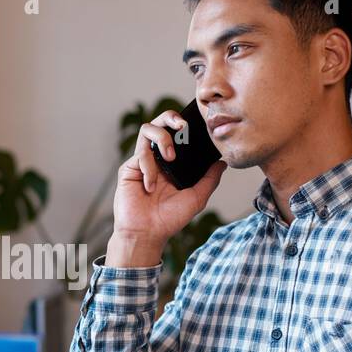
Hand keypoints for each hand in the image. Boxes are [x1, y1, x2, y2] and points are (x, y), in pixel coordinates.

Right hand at [106, 109, 226, 266]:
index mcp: (173, 163)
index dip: (185, 125)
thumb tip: (223, 162)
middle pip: (160, 123)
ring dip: (161, 139)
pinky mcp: (129, 168)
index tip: (198, 126)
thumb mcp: (196, 198)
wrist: (147, 234)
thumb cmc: (169, 219)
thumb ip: (209, 179)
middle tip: (182, 126)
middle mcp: (157, 158)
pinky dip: (148, 167)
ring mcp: (142, 161)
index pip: (178, 135)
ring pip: (146, 130)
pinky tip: (151, 186)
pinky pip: (139, 154)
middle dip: (171, 117)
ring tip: (169, 158)